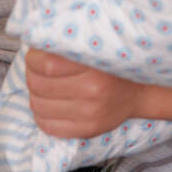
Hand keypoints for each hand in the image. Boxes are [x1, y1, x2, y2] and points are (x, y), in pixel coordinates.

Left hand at [26, 47, 140, 137]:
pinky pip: (47, 126)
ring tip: (43, 85)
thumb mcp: (96, 46)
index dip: (33, 58)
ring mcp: (89, 114)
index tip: (36, 53)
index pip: (45, 63)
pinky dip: (41, 114)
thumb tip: (36, 41)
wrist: (140, 91)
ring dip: (34, 94)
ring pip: (38, 105)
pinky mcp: (87, 130)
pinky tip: (49, 103)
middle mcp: (91, 90)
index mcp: (93, 65)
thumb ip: (70, 43)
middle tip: (37, 68)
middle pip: (38, 85)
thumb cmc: (113, 64)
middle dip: (31, 74)